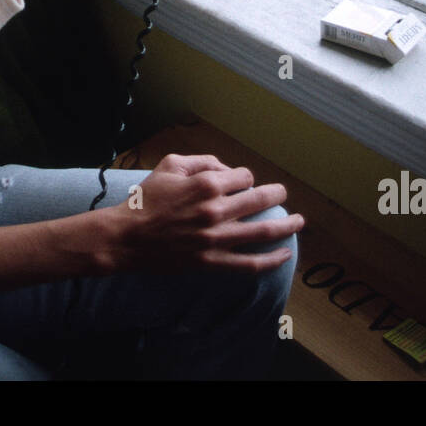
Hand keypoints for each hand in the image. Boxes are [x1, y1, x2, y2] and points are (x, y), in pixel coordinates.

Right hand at [104, 153, 304, 273]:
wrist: (127, 237)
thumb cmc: (146, 199)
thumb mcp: (169, 165)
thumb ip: (201, 161)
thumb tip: (226, 169)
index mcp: (206, 185)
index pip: (243, 176)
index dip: (245, 177)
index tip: (242, 182)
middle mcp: (215, 210)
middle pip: (260, 200)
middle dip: (277, 195)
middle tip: (283, 195)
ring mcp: (216, 239)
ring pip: (263, 232)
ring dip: (286, 226)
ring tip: (299, 222)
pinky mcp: (212, 261)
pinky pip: (249, 264)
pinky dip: (272, 260)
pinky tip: (285, 254)